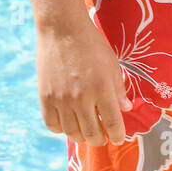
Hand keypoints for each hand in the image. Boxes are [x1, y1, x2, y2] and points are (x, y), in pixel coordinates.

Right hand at [35, 13, 131, 146]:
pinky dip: (61, 129)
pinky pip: (52, 125)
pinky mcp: (45, 98)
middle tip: (103, 138)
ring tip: (86, 133)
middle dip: (100, 140)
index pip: (113, 123)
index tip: (118, 138)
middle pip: (92, 134)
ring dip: (81, 137)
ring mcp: (62, 100)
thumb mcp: (112, 64)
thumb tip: (125, 108)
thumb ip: (119, 89)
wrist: (62, 30)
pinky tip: (68, 123)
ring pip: (72, 133)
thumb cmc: (92, 44)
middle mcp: (82, 98)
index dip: (118, 135)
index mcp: (103, 89)